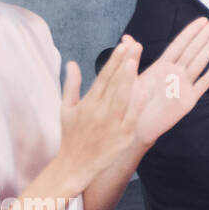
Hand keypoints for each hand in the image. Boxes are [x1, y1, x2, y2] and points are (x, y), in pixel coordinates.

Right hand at [52, 41, 142, 194]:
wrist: (75, 164)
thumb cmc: (71, 135)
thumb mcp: (66, 109)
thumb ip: (71, 85)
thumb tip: (72, 63)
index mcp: (88, 103)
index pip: (103, 77)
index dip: (113, 61)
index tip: (122, 45)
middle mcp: (99, 111)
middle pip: (114, 83)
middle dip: (124, 63)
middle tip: (134, 45)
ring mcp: (112, 123)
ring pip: (122, 97)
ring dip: (128, 79)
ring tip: (134, 61)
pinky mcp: (123, 135)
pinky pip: (131, 117)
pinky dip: (136, 104)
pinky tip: (142, 89)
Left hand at [130, 18, 208, 146]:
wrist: (133, 128)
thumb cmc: (128, 103)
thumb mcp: (126, 77)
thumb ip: (129, 58)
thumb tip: (127, 38)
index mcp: (162, 66)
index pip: (179, 44)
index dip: (191, 31)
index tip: (202, 19)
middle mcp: (175, 73)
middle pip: (193, 49)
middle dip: (205, 34)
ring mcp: (183, 85)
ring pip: (200, 62)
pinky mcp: (188, 100)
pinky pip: (202, 84)